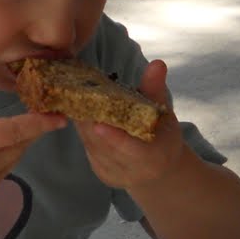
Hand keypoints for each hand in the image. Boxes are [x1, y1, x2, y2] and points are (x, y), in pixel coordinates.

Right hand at [0, 63, 65, 225]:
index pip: (12, 131)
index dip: (38, 123)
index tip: (59, 116)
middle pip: (19, 145)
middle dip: (32, 130)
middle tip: (45, 112)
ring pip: (13, 159)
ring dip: (18, 143)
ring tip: (22, 126)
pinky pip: (3, 172)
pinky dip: (5, 157)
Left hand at [75, 59, 188, 191]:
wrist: (160, 167)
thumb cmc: (163, 134)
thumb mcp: (164, 113)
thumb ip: (155, 90)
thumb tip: (157, 64)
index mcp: (154, 157)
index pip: (132, 149)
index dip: (115, 138)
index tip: (99, 125)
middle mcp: (133, 171)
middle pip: (105, 145)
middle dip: (91, 121)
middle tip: (78, 96)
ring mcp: (115, 174)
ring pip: (92, 145)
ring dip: (83, 123)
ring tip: (75, 99)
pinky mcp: (101, 173)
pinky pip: (88, 149)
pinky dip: (83, 131)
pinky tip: (79, 113)